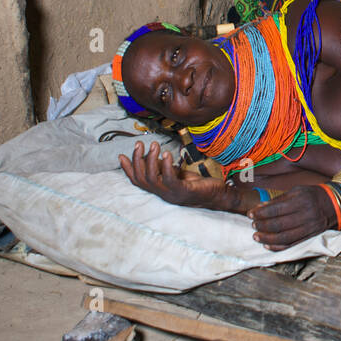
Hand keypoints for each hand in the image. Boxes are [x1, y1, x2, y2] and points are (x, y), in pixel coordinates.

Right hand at [118, 141, 234, 211]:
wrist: (218, 196)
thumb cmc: (198, 185)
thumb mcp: (177, 174)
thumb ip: (164, 168)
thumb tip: (151, 156)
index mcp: (160, 190)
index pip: (138, 181)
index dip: (128, 169)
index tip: (121, 155)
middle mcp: (162, 194)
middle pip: (141, 179)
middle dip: (137, 160)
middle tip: (139, 143)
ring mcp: (172, 195)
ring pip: (152, 179)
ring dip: (150, 160)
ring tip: (154, 145)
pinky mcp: (183, 192)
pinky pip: (169, 180)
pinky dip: (165, 166)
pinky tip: (166, 154)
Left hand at [249, 184, 337, 250]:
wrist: (334, 205)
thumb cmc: (311, 195)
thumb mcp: (297, 191)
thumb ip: (278, 200)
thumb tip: (260, 208)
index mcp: (301, 200)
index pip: (276, 209)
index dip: (261, 213)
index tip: (251, 214)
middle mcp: (306, 215)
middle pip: (279, 224)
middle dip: (263, 226)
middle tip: (253, 225)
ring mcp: (309, 227)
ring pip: (284, 237)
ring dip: (267, 238)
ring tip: (256, 236)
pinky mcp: (311, 237)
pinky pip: (292, 245)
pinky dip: (278, 247)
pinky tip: (268, 245)